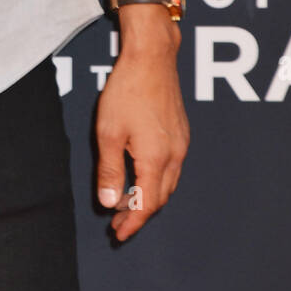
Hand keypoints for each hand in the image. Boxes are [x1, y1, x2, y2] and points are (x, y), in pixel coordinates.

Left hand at [95, 39, 188, 241]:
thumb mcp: (109, 132)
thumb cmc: (127, 91)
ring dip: (148, 197)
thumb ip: (109, 169)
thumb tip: (109, 203)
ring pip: (167, 183)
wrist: (152, 58)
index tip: (118, 233)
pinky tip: (141, 175)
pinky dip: (156, 180)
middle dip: (139, 214)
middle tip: (117, 223)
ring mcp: (181, 144)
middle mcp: (175, 155)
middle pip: (160, 198)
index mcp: (156, 159)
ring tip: (126, 203)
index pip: (147, 204)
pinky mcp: (181, 133)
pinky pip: (172, 168)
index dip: (132, 222)